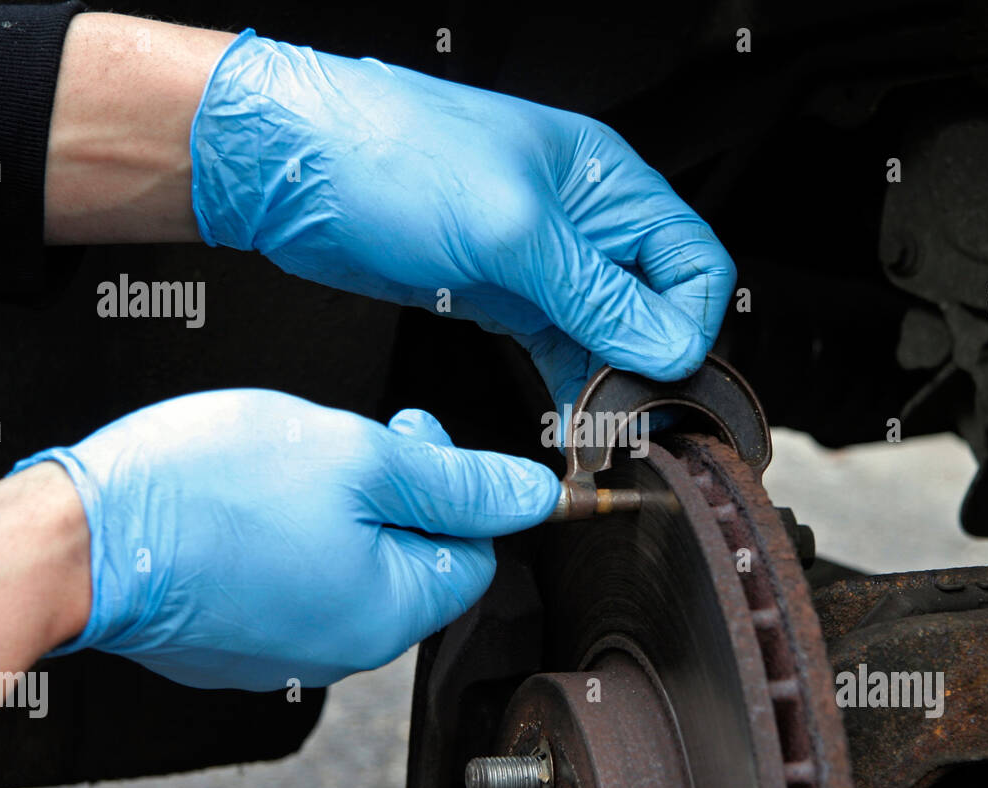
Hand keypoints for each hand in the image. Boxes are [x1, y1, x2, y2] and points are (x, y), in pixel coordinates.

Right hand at [10, 391, 558, 690]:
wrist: (77, 539)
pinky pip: (295, 581)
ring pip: (351, 564)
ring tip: (289, 466)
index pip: (473, 554)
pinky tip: (249, 502)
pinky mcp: (239, 640)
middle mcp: (345, 648)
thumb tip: (532, 496)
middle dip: (394, 490)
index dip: (455, 485)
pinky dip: (289, 536)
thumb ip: (456, 482)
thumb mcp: (358, 458)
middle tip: (349, 441)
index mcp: (389, 612)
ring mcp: (287, 649)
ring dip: (340, 506)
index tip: (412, 435)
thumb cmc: (205, 493)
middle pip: (412, 558)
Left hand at [190, 31, 736, 409]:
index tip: (664, 371)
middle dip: (653, 363)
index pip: (693, 261)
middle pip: (657, 305)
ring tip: (601, 433)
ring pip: (610, 336)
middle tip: (636, 419)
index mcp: (605, 183)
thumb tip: (667, 345)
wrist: (294, 170)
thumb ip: (595, 294)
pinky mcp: (504, 298)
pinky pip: (561, 349)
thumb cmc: (391, 156)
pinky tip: (571, 422)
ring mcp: (543, 265)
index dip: (691, 322)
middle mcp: (584, 224)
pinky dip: (572, 388)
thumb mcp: (509, 228)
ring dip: (611, 386)